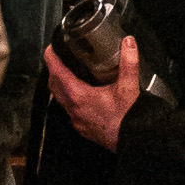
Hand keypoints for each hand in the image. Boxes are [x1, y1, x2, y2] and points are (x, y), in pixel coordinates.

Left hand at [45, 36, 141, 151]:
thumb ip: (128, 61)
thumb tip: (128, 42)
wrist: (134, 141)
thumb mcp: (129, 86)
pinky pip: (70, 111)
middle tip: (58, 59)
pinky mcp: (83, 128)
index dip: (52, 59)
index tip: (50, 49)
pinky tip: (82, 95)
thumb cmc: (128, 117)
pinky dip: (70, 99)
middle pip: (55, 87)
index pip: (58, 74)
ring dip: (61, 86)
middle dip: (53, 71)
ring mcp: (77, 120)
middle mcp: (74, 109)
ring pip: (61, 100)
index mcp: (80, 96)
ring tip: (69, 74)